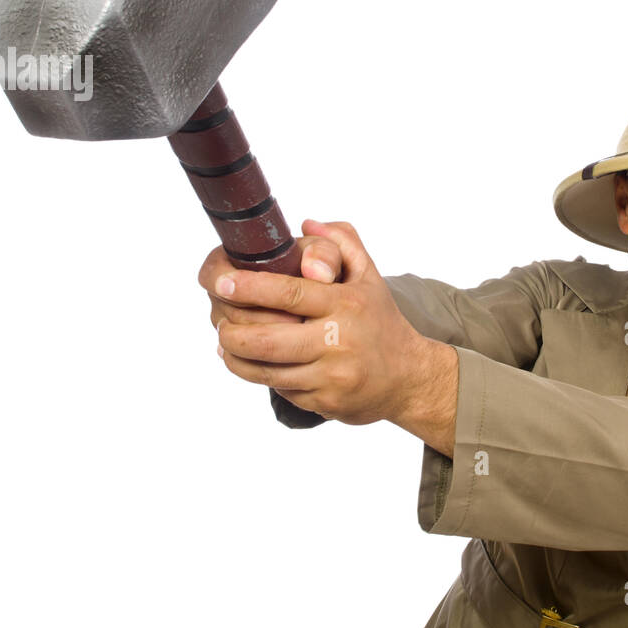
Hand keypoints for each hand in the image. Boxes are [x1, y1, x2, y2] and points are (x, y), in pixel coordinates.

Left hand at [198, 220, 457, 451]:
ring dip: (238, 359)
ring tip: (225, 346)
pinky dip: (264, 377)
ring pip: (269, 371)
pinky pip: (284, 390)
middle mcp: (340, 339)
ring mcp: (333, 375)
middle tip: (218, 322)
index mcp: (346, 303)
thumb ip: (342, 243)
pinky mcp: (328, 402)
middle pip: (269, 340)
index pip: (290, 293)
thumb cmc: (381, 322)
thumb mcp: (369, 276)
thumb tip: (307, 225)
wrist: (410, 378)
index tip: (223, 283)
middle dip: (233, 332)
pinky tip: (255, 366)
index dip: (251, 288)